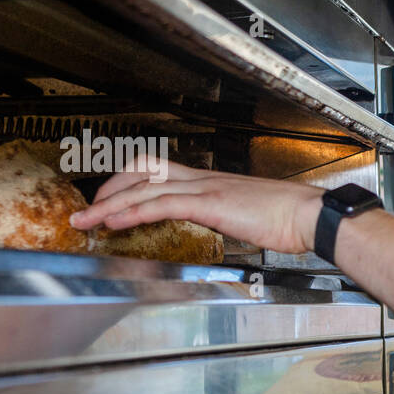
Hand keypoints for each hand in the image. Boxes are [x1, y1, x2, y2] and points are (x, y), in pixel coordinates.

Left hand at [68, 158, 325, 254]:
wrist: (308, 215)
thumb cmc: (289, 218)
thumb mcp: (249, 216)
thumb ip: (228, 216)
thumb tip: (221, 223)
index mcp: (212, 182)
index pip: (160, 170)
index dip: (131, 180)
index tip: (114, 196)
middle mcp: (203, 179)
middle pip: (143, 171)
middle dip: (110, 188)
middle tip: (89, 208)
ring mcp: (204, 189)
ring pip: (143, 189)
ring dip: (109, 204)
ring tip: (85, 220)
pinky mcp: (208, 204)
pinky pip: (159, 205)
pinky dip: (132, 212)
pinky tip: (114, 222)